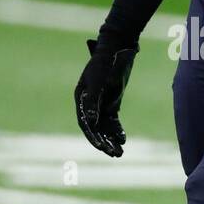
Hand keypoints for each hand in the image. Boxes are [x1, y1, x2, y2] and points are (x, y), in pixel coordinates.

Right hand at [74, 39, 137, 157]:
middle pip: (95, 128)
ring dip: (111, 139)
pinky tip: (123, 140)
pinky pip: (113, 121)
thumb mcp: (98, 81)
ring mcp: (100, 104)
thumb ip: (93, 101)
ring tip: (120, 153)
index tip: (101, 147)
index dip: (92, 136)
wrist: (118, 50)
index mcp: (81, 98)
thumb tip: (91, 121)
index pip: (85, 123)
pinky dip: (118, 130)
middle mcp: (89, 103)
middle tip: (113, 154)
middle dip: (104, 142)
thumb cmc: (104, 63)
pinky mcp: (111, 103)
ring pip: (105, 127)